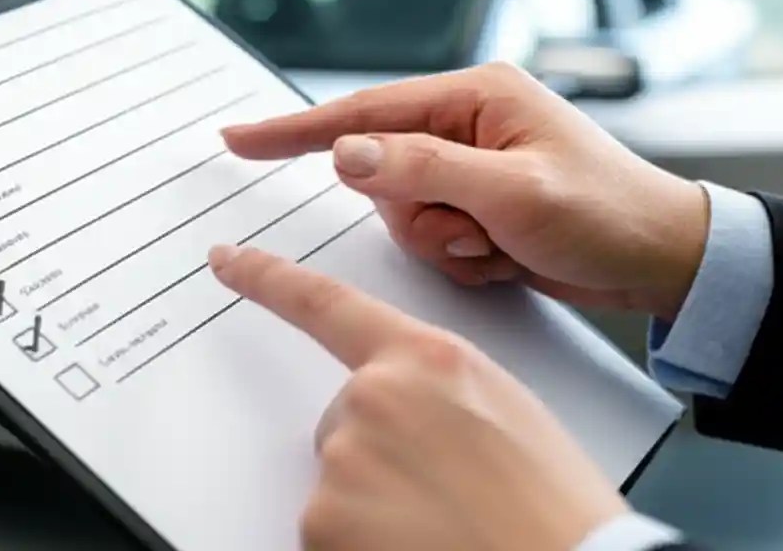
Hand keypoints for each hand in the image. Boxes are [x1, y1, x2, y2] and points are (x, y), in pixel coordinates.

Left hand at [208, 244, 628, 550]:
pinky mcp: (323, 518)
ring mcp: (345, 457)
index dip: (268, 278)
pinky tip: (417, 545)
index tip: (228, 259)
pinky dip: (360, 541)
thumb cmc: (554, 506)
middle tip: (444, 487)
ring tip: (444, 522)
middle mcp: (376, 396)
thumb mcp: (505, 411)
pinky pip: (328, 526)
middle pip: (344, 415)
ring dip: (375, 501)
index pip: (325, 303)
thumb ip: (437, 388)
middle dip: (380, 448)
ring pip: (340, 475)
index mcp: (429, 359)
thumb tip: (404, 407)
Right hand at [222, 63, 708, 321]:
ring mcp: (471, 169)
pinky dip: (464, 259)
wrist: (661, 260)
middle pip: (382, 175)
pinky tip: (507, 254)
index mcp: (476, 96)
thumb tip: (346, 153)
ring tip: (503, 243)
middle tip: (479, 229)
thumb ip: (423, 169)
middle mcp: (467, 125)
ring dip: (447, 243)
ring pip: (404, 215)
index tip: (240, 138)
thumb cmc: (608, 212)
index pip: (365, 112)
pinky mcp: (478, 206)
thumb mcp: (513, 192)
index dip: (297, 130)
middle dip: (422, 216)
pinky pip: (432, 240)